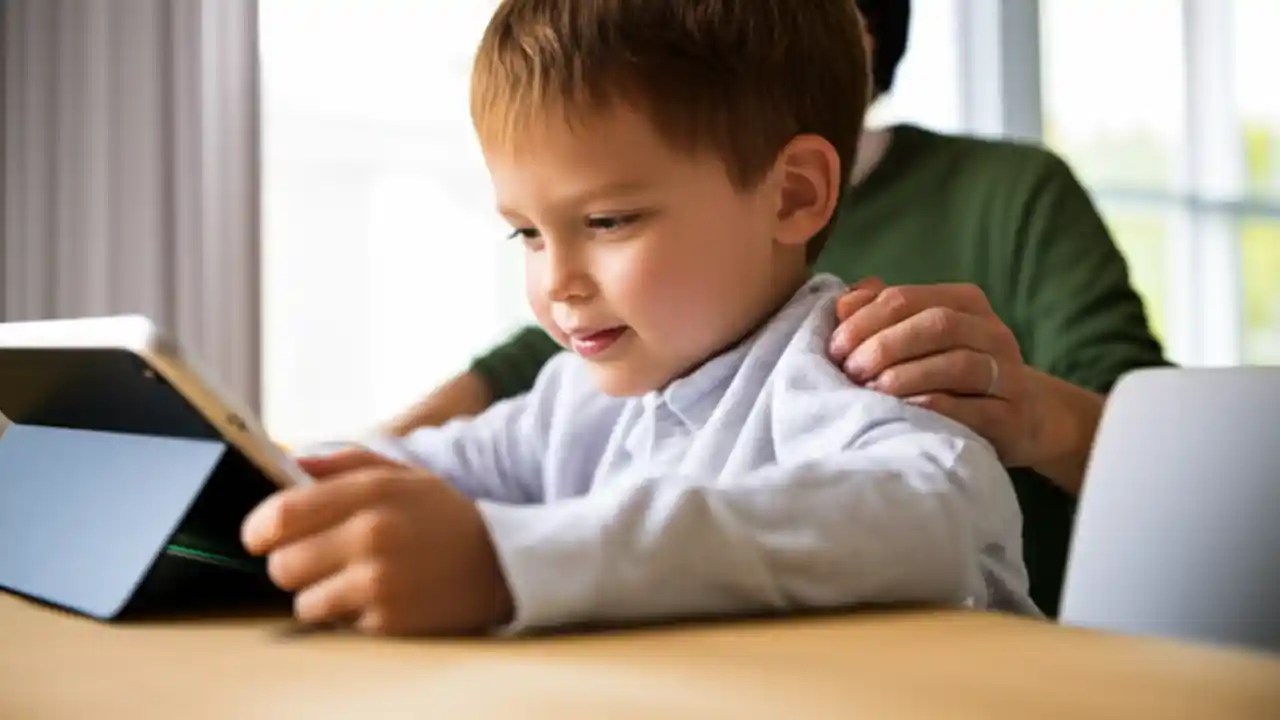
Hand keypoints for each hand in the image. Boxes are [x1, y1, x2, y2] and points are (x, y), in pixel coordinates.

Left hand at [241, 448, 512, 634]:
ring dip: (318, 594)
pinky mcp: (389, 621)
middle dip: (291, 563)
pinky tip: (377, 596)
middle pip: (282, 565)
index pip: (279, 516)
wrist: (501, 561)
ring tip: (349, 580)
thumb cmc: (440, 514)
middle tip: (314, 559)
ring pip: (303, 602)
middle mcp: (370, 537)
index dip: (257, 530)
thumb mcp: (398, 473)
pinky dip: (348, 614)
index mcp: (368, 493)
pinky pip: (336, 625)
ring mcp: (379, 583)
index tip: (260, 537)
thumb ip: (340, 463)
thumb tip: (285, 463)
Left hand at [828, 278, 1046, 469]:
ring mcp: (1006, 372)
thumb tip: (843, 302)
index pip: (907, 298)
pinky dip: (934, 405)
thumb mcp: (919, 336)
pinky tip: (905, 410)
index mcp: (964, 301)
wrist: (1023, 417)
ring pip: (957, 363)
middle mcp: (991, 330)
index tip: (835, 348)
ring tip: (872, 390)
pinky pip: (972, 407)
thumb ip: (881, 314)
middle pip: (936, 324)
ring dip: (906, 375)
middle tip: (851, 370)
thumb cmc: (953, 373)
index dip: (865, 320)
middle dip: (884, 345)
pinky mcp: (1011, 414)